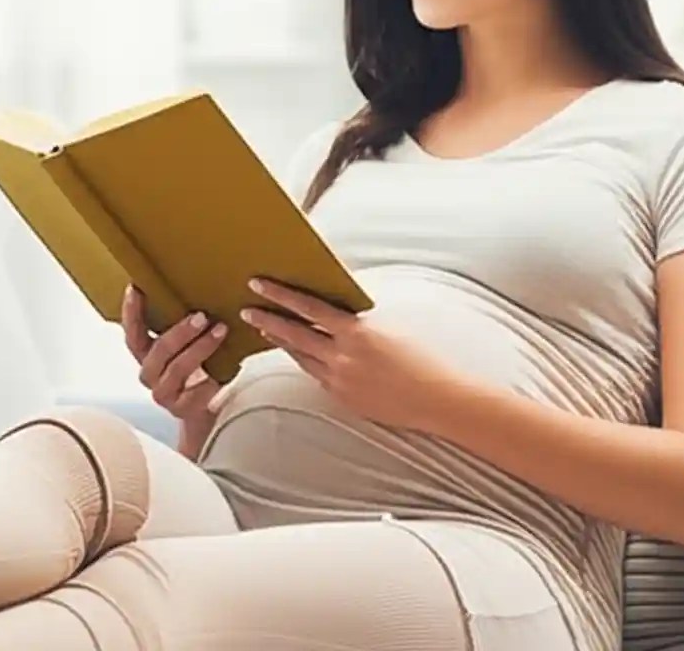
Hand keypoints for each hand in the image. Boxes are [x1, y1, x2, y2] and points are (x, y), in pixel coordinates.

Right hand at [121, 284, 228, 433]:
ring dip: (200, 348)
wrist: (203, 412)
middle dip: (180, 332)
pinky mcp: (181, 409)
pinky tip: (226, 370)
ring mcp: (164, 393)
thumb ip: (185, 328)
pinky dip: (208, 381)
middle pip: (158, 350)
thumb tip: (201, 291)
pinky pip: (194, 394)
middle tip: (202, 316)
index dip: (131, 312)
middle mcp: (150, 374)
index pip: (133, 333)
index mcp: (146, 355)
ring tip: (221, 331)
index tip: (136, 288)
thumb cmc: (196, 371)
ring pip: (177, 369)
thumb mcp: (186, 347)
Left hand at [240, 277, 462, 434]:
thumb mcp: (389, 326)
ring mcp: (339, 379)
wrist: (438, 399)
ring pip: (300, 356)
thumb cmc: (422, 357)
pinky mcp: (341, 397)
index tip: (259, 284)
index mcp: (356, 331)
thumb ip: (358, 320)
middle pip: (294, 334)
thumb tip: (335, 310)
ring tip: (264, 328)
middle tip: (246, 308)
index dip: (280, 295)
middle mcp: (342, 356)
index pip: (308, 308)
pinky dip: (303, 360)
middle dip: (267, 320)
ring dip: (281, 341)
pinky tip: (295, 353)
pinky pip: (315, 374)